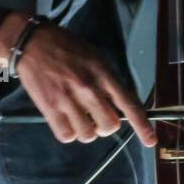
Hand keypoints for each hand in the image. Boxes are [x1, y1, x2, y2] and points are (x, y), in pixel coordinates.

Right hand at [2, 17, 156, 146]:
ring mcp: (69, 100)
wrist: (32, 42)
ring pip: (88, 135)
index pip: (129, 104)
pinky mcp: (50, 109)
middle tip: (96, 117)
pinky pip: (67, 136)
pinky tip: (65, 119)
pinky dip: (68, 132)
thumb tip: (119, 105)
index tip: (151, 141)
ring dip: (86, 130)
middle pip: (110, 126)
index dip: (142, 126)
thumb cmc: (65, 47)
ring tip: (78, 117)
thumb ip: (107, 80)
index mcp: (103, 73)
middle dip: (106, 125)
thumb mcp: (94, 56)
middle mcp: (88, 88)